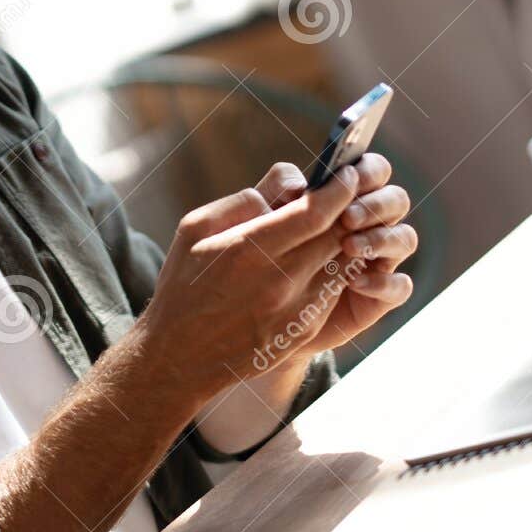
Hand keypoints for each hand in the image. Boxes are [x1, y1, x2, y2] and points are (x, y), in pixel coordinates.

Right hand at [132, 158, 362, 403]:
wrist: (180, 357)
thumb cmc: (184, 287)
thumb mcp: (195, 230)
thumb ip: (242, 201)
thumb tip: (287, 189)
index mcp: (251, 249)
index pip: (316, 213)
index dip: (340, 189)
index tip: (348, 174)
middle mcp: (281, 281)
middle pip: (338, 235)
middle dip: (349, 211)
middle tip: (350, 194)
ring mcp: (297, 310)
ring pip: (343, 263)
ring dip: (345, 241)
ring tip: (334, 227)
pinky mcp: (305, 331)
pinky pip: (334, 291)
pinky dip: (334, 270)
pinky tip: (319, 261)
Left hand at [273, 152, 416, 357]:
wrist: (258, 313)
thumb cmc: (257, 257)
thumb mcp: (256, 217)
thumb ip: (274, 192)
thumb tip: (298, 185)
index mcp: (345, 198)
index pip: (372, 172)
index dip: (368, 171)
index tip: (347, 178)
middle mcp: (368, 225)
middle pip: (397, 200)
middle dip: (377, 204)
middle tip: (347, 218)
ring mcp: (377, 261)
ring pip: (405, 238)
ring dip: (383, 238)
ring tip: (348, 247)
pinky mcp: (378, 297)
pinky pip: (401, 287)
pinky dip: (384, 283)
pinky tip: (355, 283)